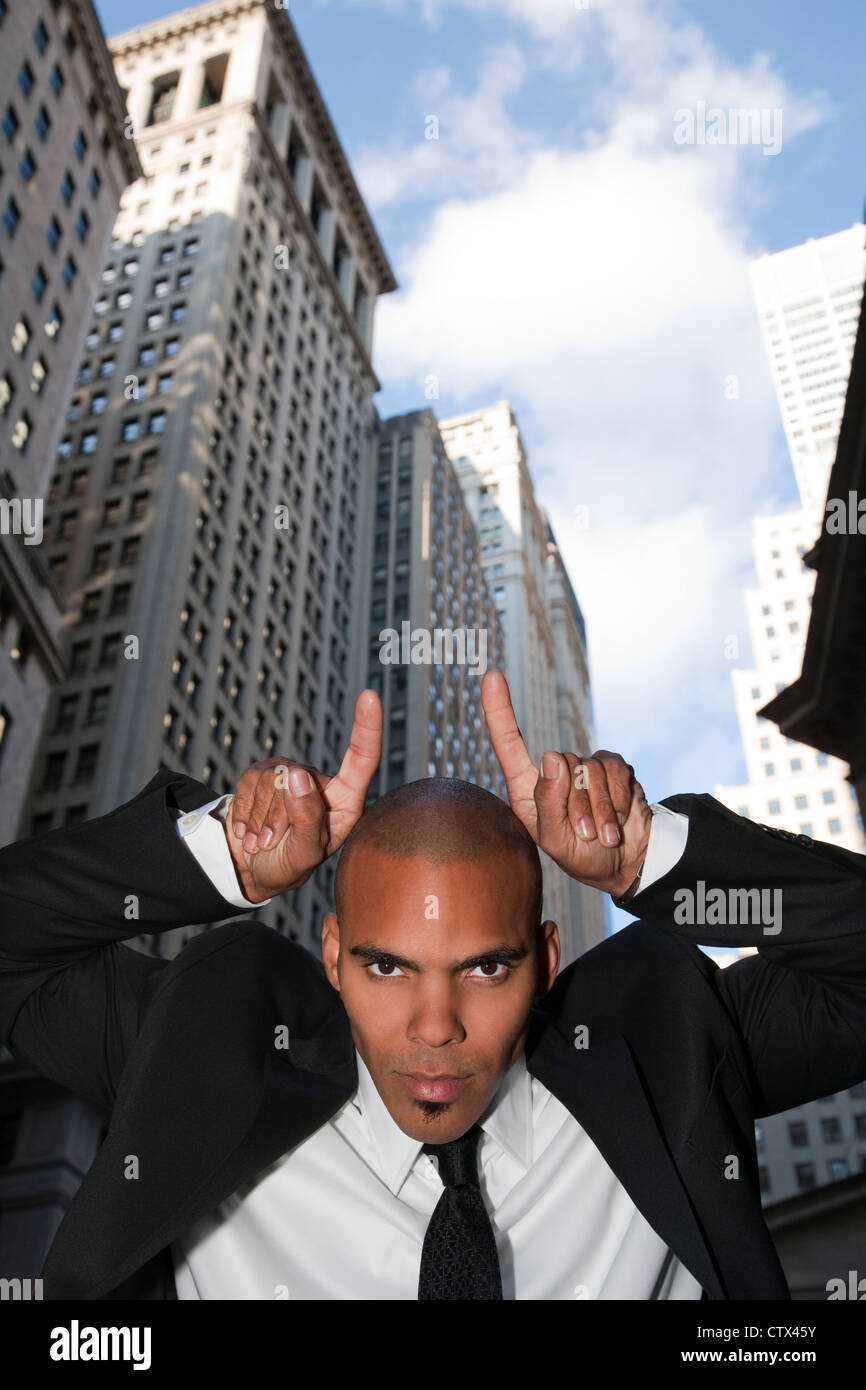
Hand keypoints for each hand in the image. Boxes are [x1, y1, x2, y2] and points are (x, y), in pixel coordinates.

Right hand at [224, 688, 382, 902]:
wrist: (250, 869)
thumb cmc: (287, 865)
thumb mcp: (303, 855)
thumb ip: (306, 820)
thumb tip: (298, 776)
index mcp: (344, 801)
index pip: (362, 760)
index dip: (367, 727)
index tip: (369, 696)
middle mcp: (319, 782)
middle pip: (299, 782)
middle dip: (280, 818)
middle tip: (275, 844)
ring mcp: (289, 774)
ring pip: (272, 782)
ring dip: (261, 820)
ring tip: (263, 840)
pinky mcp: (260, 773)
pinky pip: (248, 783)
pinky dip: (245, 813)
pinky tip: (248, 831)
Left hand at [480, 670, 650, 895]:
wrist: (625, 862)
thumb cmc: (582, 857)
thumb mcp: (556, 840)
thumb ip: (549, 803)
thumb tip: (551, 758)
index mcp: (528, 789)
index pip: (509, 745)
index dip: (499, 711)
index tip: (492, 676)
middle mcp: (553, 773)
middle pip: (560, 763)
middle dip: (578, 803)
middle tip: (585, 834)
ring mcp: (583, 767)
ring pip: (589, 769)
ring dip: (600, 809)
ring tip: (603, 833)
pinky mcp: (612, 767)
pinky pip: (615, 771)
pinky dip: (619, 801)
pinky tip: (619, 819)